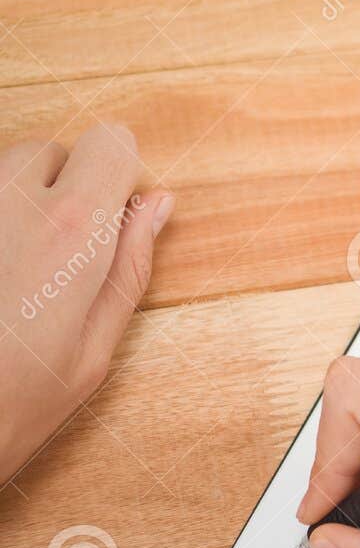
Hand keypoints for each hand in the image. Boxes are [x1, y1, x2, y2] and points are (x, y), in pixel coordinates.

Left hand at [0, 125, 173, 483]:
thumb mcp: (93, 350)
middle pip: (51, 153)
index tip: (108, 218)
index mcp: (71, 229)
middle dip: (57, 192)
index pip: (111, 141)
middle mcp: (10, 200)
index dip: (116, 177)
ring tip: (6, 277)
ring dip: (10, 207)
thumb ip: (130, 265)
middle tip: (47, 265)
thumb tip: (156, 205)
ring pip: (1, 173)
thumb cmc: (7, 406)